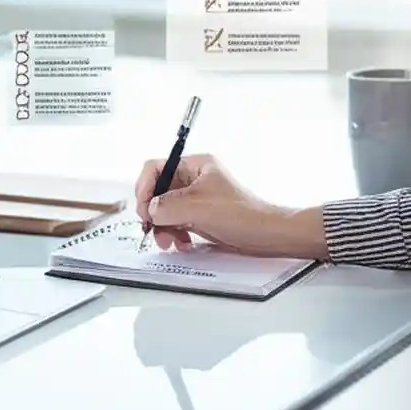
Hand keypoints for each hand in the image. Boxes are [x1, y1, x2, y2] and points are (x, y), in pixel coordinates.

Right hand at [134, 154, 327, 258]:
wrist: (267, 235)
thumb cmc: (242, 214)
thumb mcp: (198, 207)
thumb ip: (167, 205)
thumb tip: (150, 209)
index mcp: (196, 165)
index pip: (156, 167)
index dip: (145, 187)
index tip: (143, 208)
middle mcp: (195, 179)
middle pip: (158, 190)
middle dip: (152, 211)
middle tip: (152, 227)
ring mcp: (197, 199)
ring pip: (165, 210)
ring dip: (162, 226)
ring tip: (169, 241)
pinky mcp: (201, 217)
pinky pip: (176, 222)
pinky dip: (174, 233)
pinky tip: (182, 243)